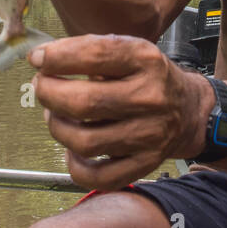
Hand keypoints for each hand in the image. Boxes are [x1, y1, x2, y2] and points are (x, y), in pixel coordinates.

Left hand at [30, 35, 213, 189]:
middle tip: (42, 87)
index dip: (56, 57)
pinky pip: (99, 176)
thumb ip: (88, 51)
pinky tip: (72, 149)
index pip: (94, 55)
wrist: (189, 110)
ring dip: (57, 128)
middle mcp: (151, 98)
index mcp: (146, 61)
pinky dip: (75, 166)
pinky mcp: (145, 163)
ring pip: (84, 142)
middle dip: (49, 94)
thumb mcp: (129, 50)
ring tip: (55, 115)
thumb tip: (41, 59)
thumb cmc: (148, 78)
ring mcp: (149, 135)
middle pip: (84, 103)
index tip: (37, 59)